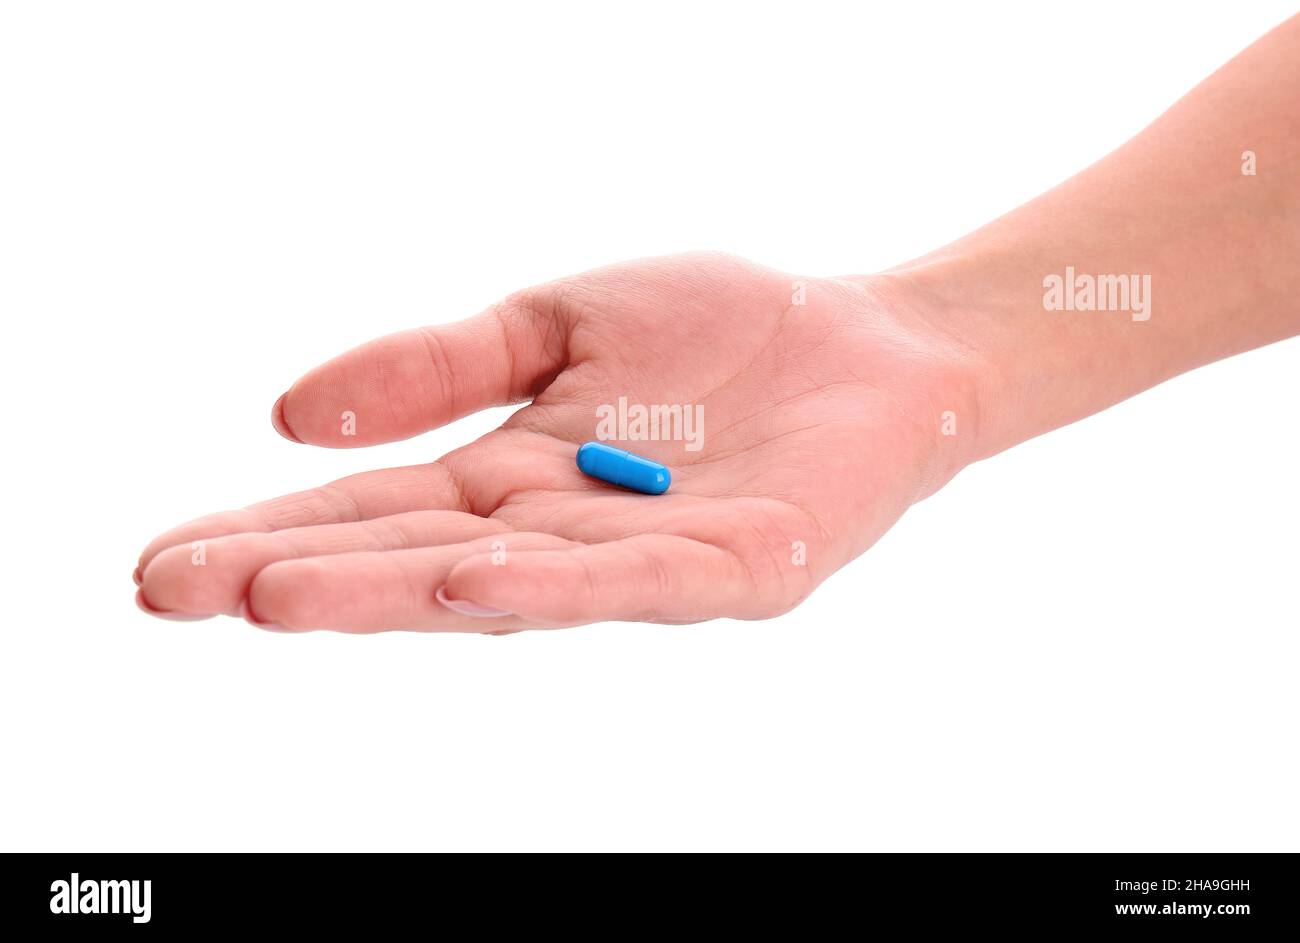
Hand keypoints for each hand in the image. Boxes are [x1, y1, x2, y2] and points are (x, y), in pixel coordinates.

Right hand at [135, 252, 982, 631]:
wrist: (868, 338)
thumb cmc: (717, 335)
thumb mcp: (554, 324)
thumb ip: (437, 367)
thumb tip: (288, 414)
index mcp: (516, 482)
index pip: (376, 513)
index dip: (270, 532)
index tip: (162, 562)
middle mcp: (567, 538)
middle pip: (417, 561)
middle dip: (300, 576)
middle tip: (173, 592)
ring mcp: (652, 564)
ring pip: (512, 585)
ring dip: (395, 591)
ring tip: (279, 592)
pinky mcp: (742, 569)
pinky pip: (639, 580)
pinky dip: (552, 583)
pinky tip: (466, 576)